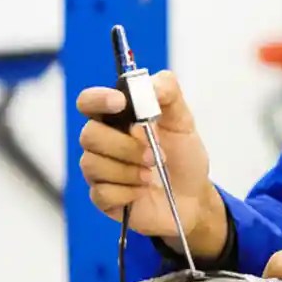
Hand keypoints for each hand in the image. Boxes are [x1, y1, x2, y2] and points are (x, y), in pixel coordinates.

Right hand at [76, 71, 228, 257]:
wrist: (193, 197)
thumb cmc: (183, 156)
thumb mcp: (183, 120)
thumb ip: (168, 93)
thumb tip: (150, 83)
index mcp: (118, 119)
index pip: (89, 102)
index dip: (98, 99)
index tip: (119, 103)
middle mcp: (103, 142)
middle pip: (89, 135)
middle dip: (125, 145)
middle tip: (154, 154)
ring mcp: (100, 171)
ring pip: (92, 165)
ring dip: (129, 170)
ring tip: (152, 174)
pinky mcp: (103, 198)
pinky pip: (101, 193)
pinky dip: (128, 192)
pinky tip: (142, 191)